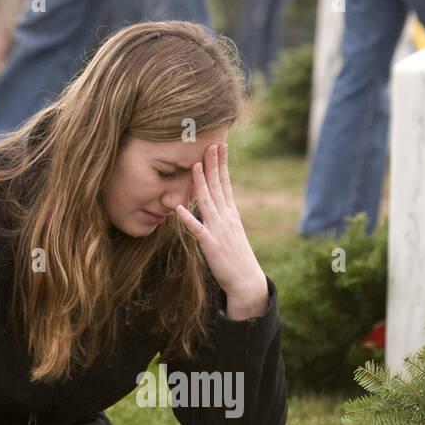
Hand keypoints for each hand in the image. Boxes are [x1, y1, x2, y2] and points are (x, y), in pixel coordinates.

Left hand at [175, 143, 266, 309]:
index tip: (220, 146)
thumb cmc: (236, 258)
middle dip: (213, 165)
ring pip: (207, 202)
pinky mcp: (211, 245)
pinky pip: (197, 230)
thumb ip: (222, 216)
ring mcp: (219, 230)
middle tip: (211, 143)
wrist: (246, 281)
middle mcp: (226, 218)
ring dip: (200, 184)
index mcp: (231, 214)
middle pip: (217, 187)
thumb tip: (216, 203)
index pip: (225, 184)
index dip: (221, 164)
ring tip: (194, 165)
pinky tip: (178, 208)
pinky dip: (188, 219)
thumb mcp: (231, 232)